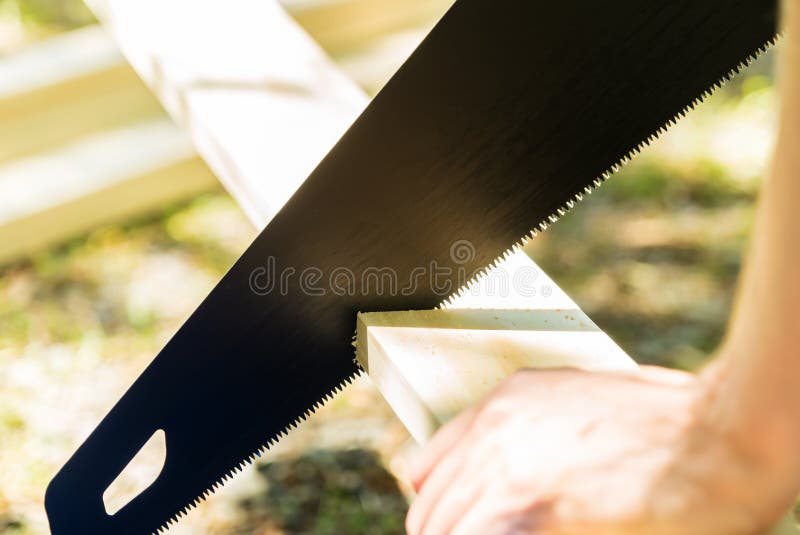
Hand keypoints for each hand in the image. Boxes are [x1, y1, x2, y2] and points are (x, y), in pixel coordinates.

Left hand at [406, 367, 796, 534]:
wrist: (716, 433)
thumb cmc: (667, 419)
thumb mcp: (581, 399)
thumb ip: (534, 428)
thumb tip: (517, 469)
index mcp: (505, 401)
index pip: (427, 467)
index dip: (437, 503)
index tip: (453, 523)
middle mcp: (495, 431)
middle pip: (430, 506)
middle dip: (443, 531)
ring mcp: (508, 470)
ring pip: (442, 528)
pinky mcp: (532, 509)